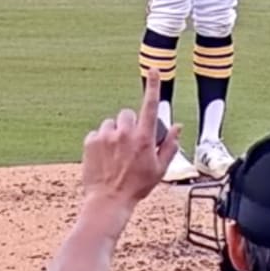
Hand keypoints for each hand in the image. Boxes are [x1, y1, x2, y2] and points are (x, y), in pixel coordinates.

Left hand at [80, 69, 181, 206]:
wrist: (108, 201)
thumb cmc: (137, 186)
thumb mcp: (160, 169)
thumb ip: (171, 145)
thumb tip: (178, 126)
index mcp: (144, 138)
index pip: (150, 105)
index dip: (153, 86)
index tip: (153, 69)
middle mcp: (125, 133)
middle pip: (127, 114)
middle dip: (130, 125)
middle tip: (130, 143)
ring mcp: (106, 136)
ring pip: (111, 123)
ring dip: (114, 133)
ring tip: (116, 154)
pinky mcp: (91, 141)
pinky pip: (98, 133)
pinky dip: (101, 141)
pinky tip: (104, 157)